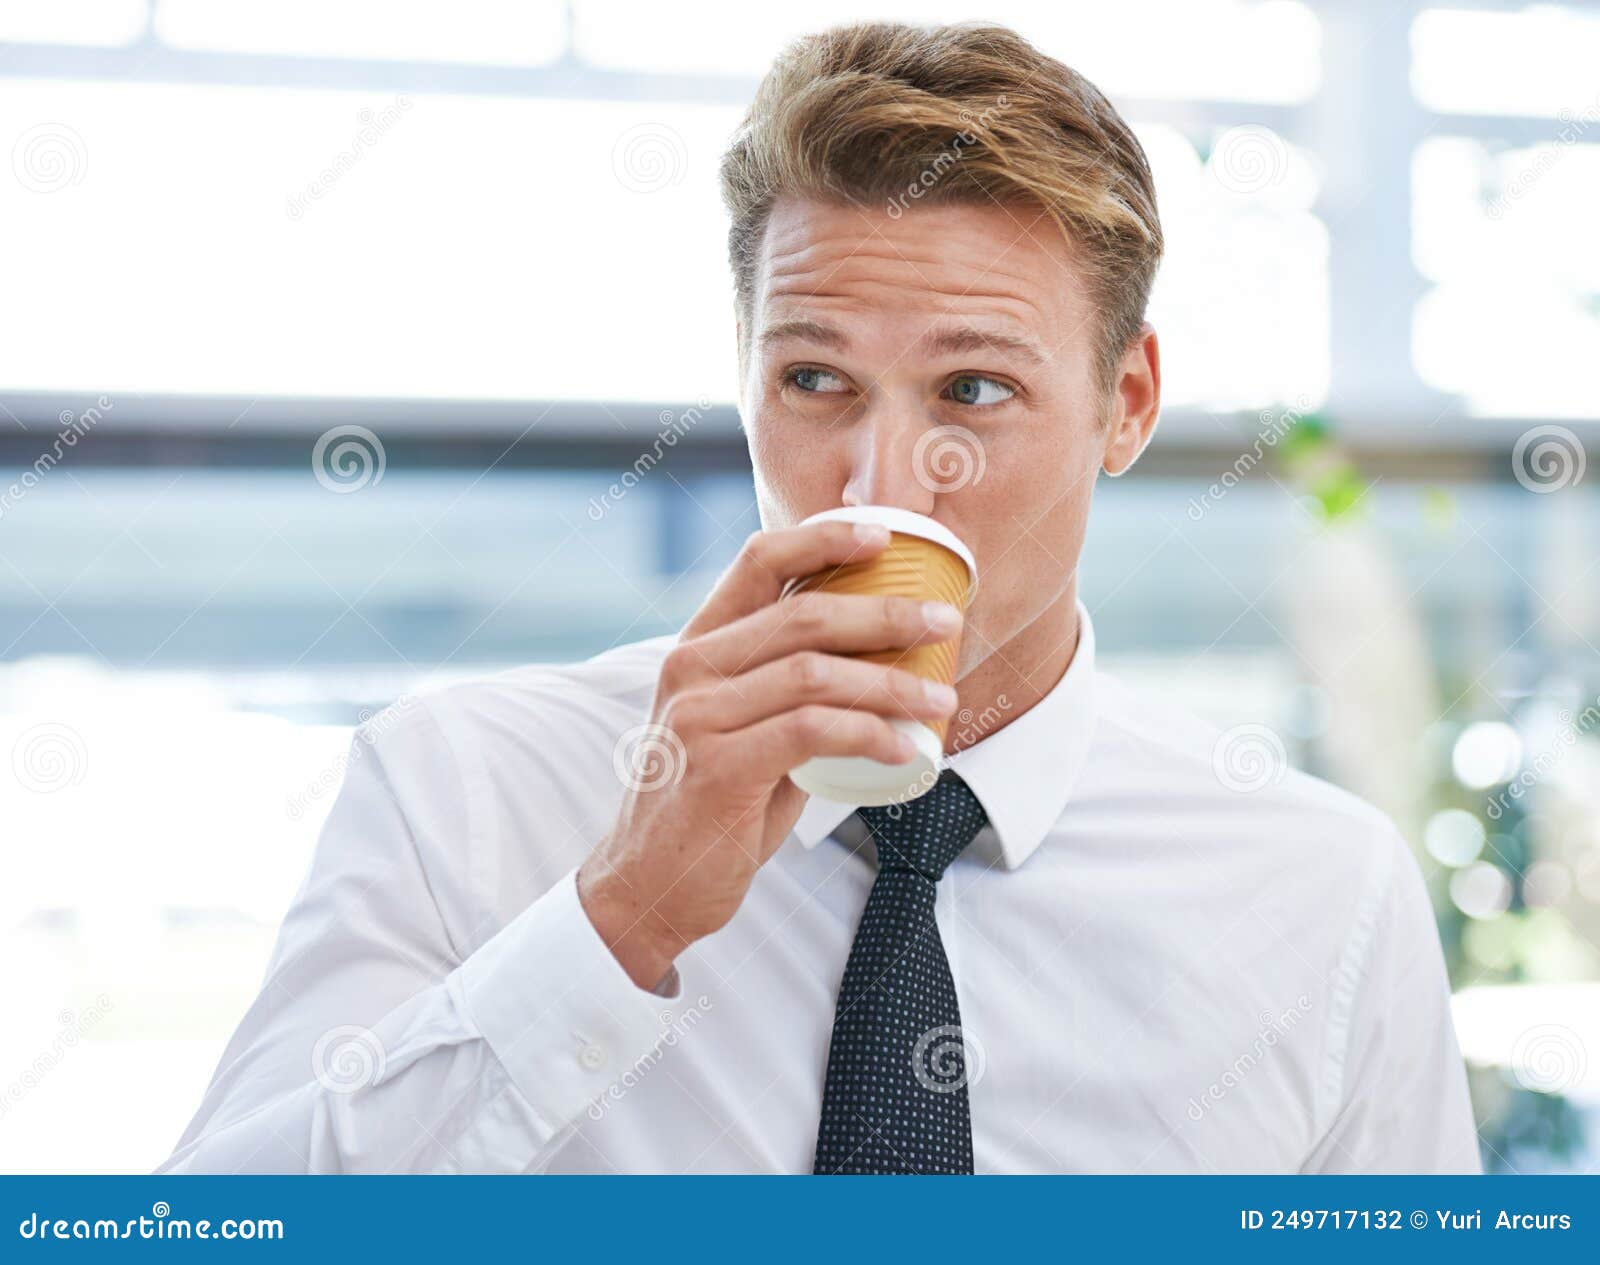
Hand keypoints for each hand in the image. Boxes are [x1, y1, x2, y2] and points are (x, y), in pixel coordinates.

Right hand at [577, 519, 962, 987]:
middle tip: (944, 624)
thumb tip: (877, 665)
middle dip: (886, 615)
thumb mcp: (738, 730)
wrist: (647, 886)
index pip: (757, 562)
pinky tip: (905, 748)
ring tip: (940, 699)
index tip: (884, 537)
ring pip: (815, 674)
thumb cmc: (707, 807)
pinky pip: (812, 731)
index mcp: (696, 648)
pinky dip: (869, 733)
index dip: (823, 540)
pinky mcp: (717, 767)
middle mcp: (690, 669)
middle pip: (803, 614)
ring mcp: (698, 717)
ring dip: (892, 683)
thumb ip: (785, 693)